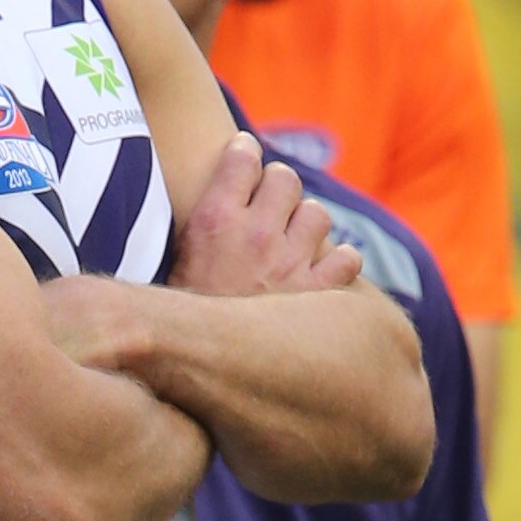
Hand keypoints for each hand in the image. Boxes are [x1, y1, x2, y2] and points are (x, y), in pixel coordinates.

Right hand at [172, 130, 358, 301]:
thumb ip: (197, 226)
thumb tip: (208, 203)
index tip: (246, 159)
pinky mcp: (315, 293)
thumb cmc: (178, 319)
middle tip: (271, 208)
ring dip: (308, 225)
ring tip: (294, 242)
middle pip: (285, 178)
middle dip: (280, 189)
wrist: (193, 366)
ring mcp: (289, 262)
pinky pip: (346, 258)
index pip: (244, 157)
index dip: (246, 155)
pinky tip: (325, 272)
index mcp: (215, 218)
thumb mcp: (173, 262)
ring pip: (317, 214)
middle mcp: (256, 232)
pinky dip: (339, 263)